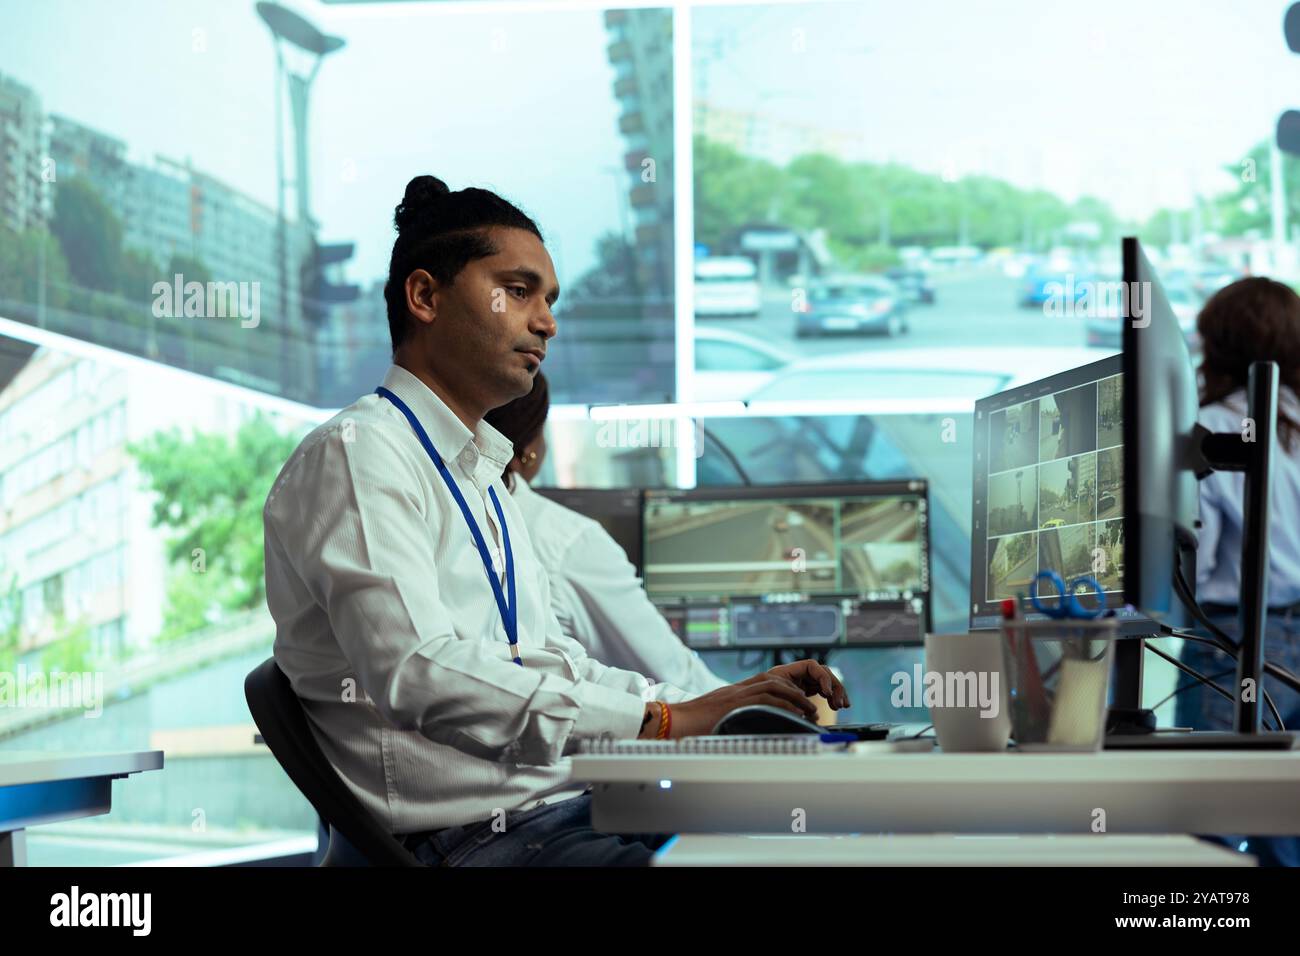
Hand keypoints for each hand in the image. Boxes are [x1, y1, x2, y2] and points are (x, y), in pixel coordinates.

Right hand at [667, 673, 821, 737]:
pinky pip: (767, 699)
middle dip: (799, 692)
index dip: (791, 691)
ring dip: (797, 698)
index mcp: (738, 691)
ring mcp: (738, 693)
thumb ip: (741, 719)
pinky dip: (784, 705)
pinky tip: (795, 715)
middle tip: (813, 708)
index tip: (804, 703)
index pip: (770, 682)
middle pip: (778, 680)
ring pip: (776, 686)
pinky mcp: (736, 702)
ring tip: (811, 711)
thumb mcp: (723, 719)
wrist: (677, 722)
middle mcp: (741, 688)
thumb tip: (760, 734)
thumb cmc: (696, 725)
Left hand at [754, 659, 849, 710]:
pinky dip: (831, 698)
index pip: (812, 666)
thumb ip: (786, 703)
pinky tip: (836, 706)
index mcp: (786, 672)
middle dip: (834, 686)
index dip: (822, 677)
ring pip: (825, 683)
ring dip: (836, 692)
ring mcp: (802, 683)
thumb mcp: (769, 700)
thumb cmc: (753, 702)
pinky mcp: (805, 693)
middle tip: (839, 703)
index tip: (826, 693)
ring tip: (841, 706)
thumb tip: (806, 712)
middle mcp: (796, 675)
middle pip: (823, 674)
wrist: (743, 708)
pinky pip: (823, 692)